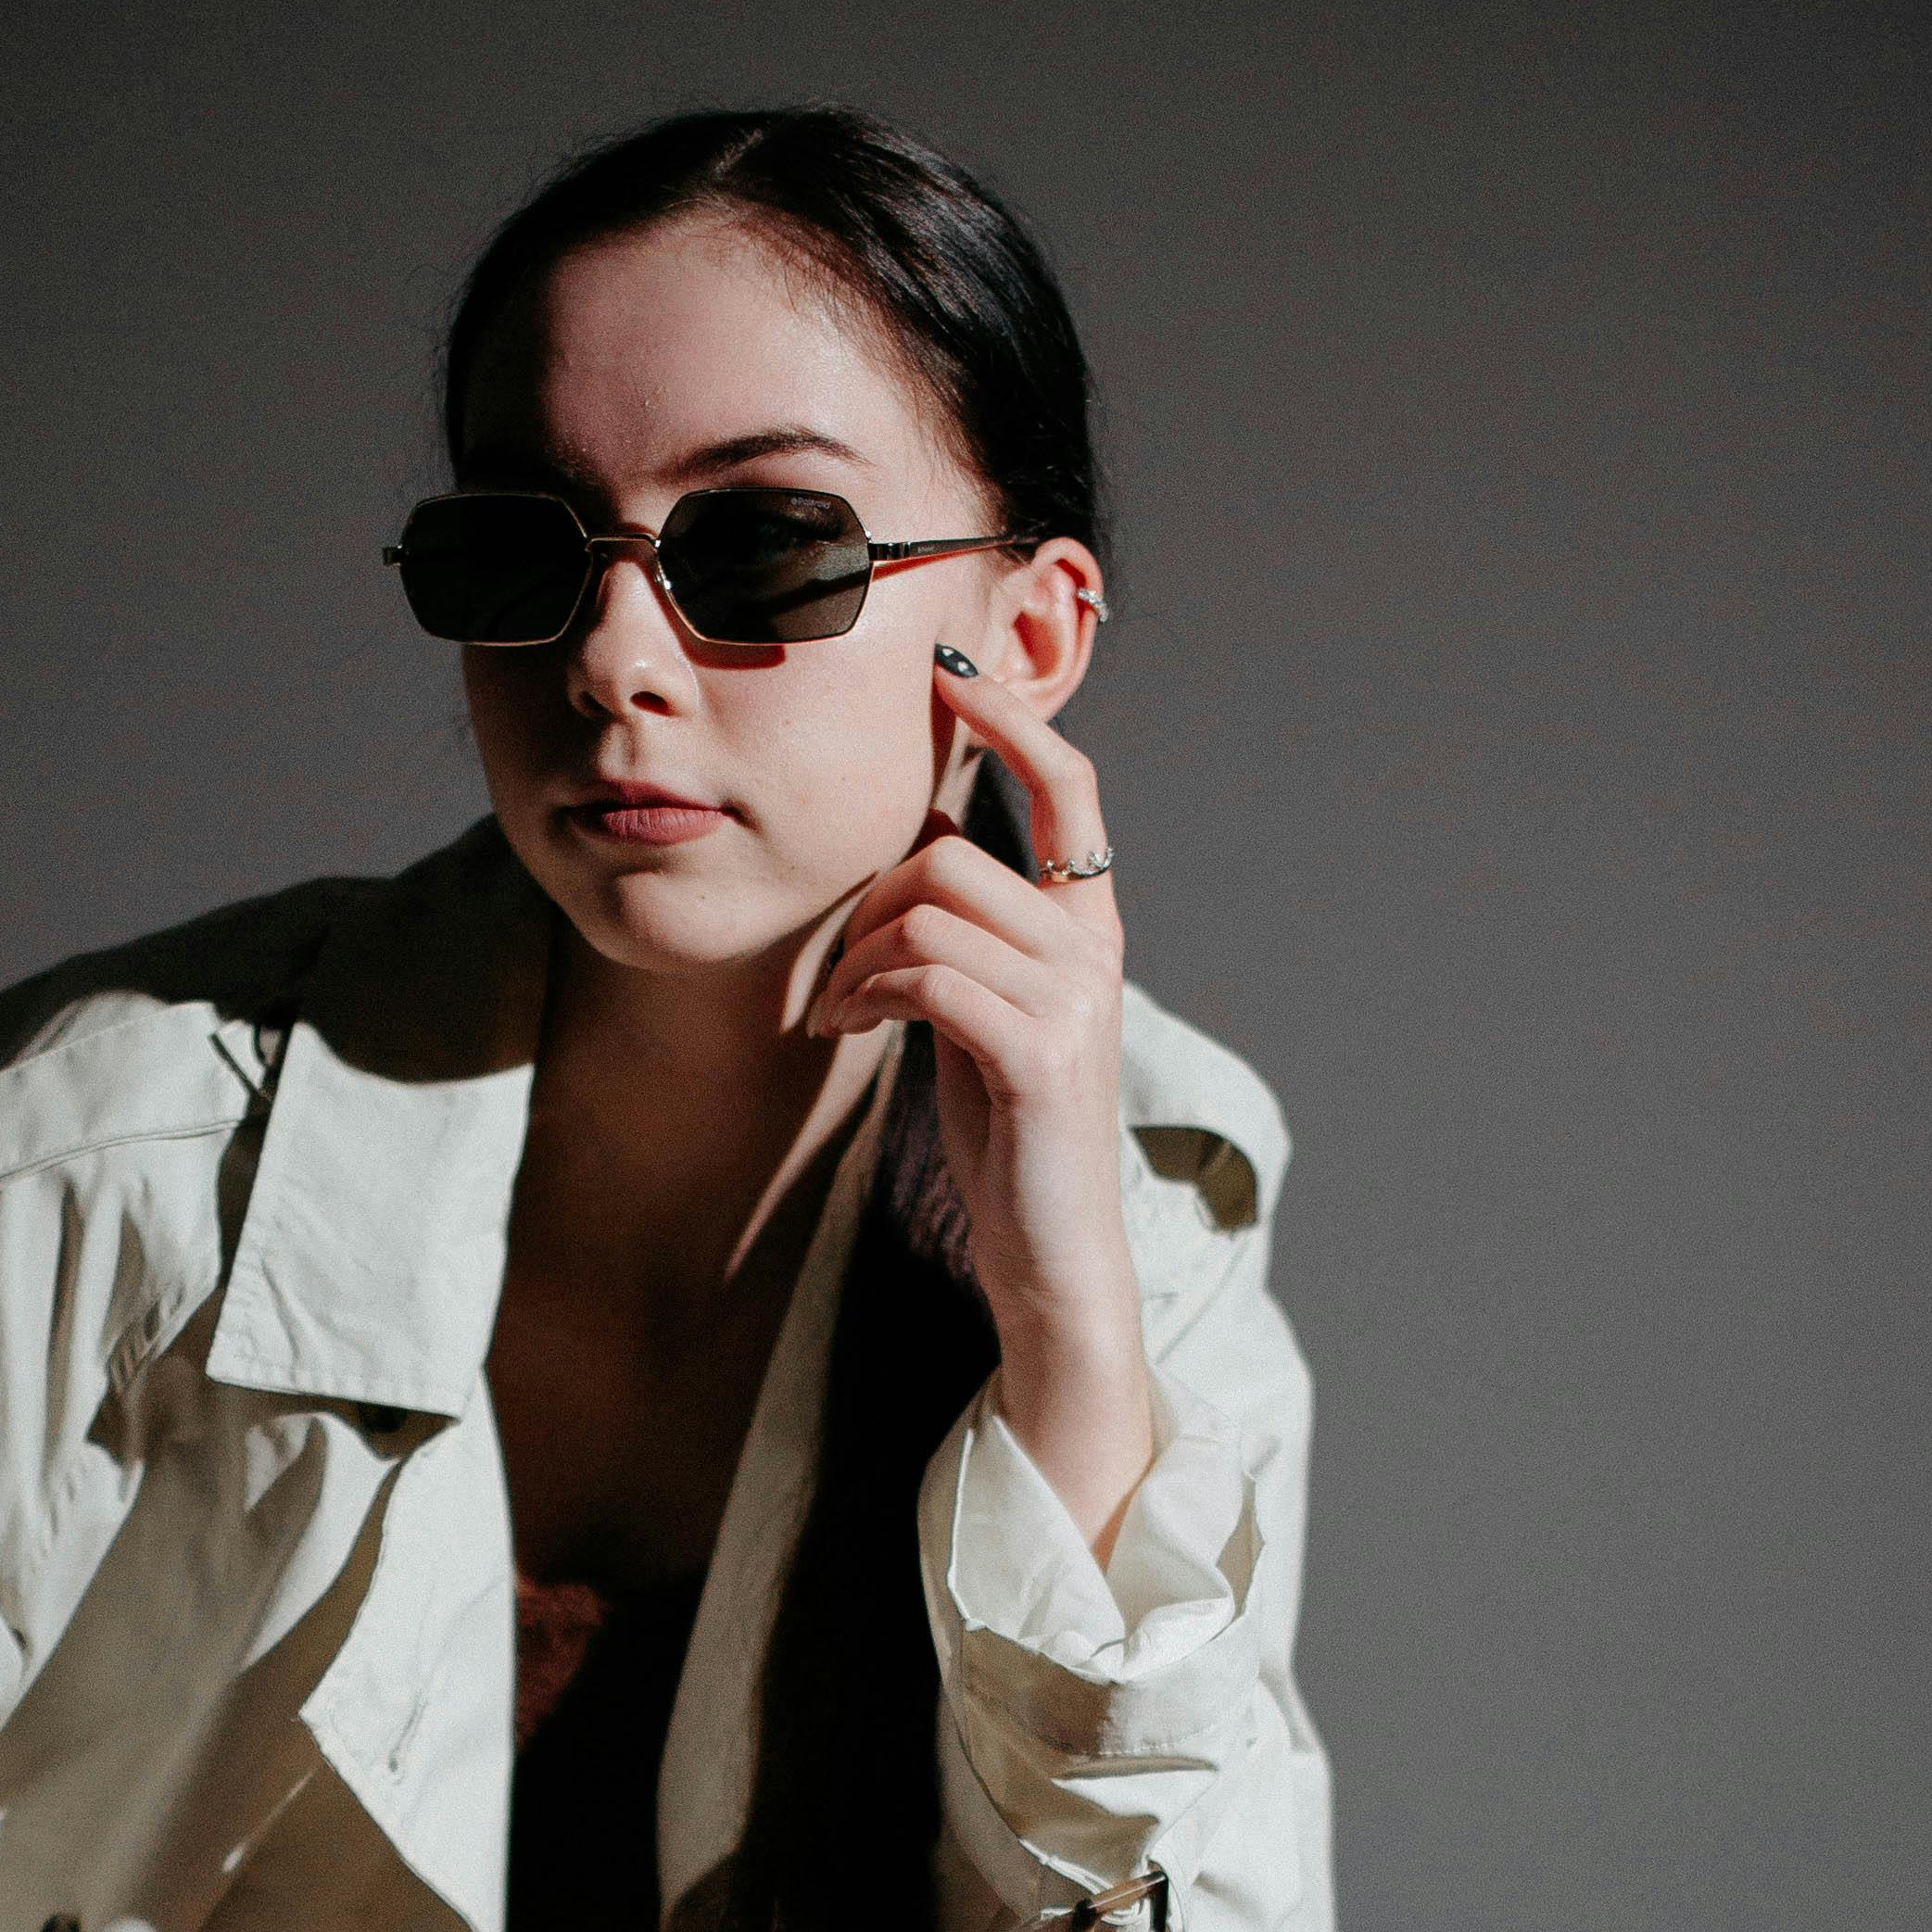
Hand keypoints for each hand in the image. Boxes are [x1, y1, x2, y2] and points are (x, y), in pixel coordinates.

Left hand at [809, 654, 1149, 1556]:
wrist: (1049, 1252)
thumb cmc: (1009, 1141)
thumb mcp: (982, 1018)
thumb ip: (964, 942)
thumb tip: (901, 880)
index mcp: (1088, 927)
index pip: (1068, 786)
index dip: (1013, 720)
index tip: (955, 678)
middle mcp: (1093, 946)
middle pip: (951, 856)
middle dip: (866, 907)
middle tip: (838, 977)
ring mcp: (1074, 997)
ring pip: (931, 910)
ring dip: (856, 960)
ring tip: (838, 1016)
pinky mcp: (1040, 1050)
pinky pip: (928, 974)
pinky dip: (865, 995)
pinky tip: (842, 1033)